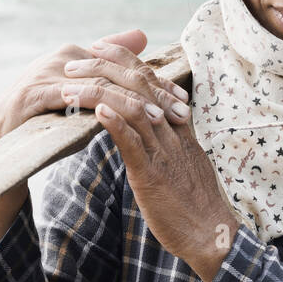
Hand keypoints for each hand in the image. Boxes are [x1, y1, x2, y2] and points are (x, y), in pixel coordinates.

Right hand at [0, 29, 189, 280]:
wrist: (0, 142)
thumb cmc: (47, 118)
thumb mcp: (83, 94)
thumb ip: (110, 70)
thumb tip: (142, 34)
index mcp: (77, 53)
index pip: (126, 63)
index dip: (157, 81)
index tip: (183, 99)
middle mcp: (62, 57)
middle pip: (118, 70)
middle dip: (153, 91)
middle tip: (179, 110)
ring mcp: (47, 74)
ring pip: (101, 83)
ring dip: (133, 102)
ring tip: (157, 118)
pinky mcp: (35, 95)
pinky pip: (74, 98)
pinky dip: (100, 106)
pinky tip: (120, 119)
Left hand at [61, 30, 241, 281]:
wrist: (212, 234)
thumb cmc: (195, 204)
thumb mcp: (182, 164)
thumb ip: (165, 143)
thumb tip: (145, 129)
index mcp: (179, 128)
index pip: (153, 81)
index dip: (126, 60)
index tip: (100, 47)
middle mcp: (173, 133)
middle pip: (141, 86)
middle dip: (105, 67)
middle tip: (75, 60)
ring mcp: (165, 153)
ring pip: (134, 109)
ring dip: (99, 92)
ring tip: (70, 84)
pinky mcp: (154, 176)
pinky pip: (134, 145)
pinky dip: (115, 124)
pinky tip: (97, 112)